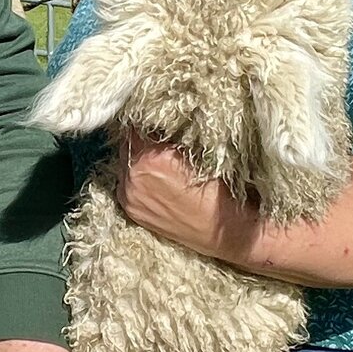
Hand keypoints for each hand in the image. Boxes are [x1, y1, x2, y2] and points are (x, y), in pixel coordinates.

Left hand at [114, 133, 251, 259]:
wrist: (227, 231)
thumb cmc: (222, 191)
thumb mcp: (203, 151)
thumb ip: (175, 137)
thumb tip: (163, 120)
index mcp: (153, 158)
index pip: (139, 124)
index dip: (151, 120)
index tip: (160, 120)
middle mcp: (135, 176)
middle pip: (129, 142)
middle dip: (143, 140)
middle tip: (161, 141)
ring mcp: (130, 195)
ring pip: (126, 162)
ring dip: (138, 159)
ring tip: (159, 162)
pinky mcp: (131, 210)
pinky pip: (126, 182)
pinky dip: (137, 177)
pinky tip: (155, 179)